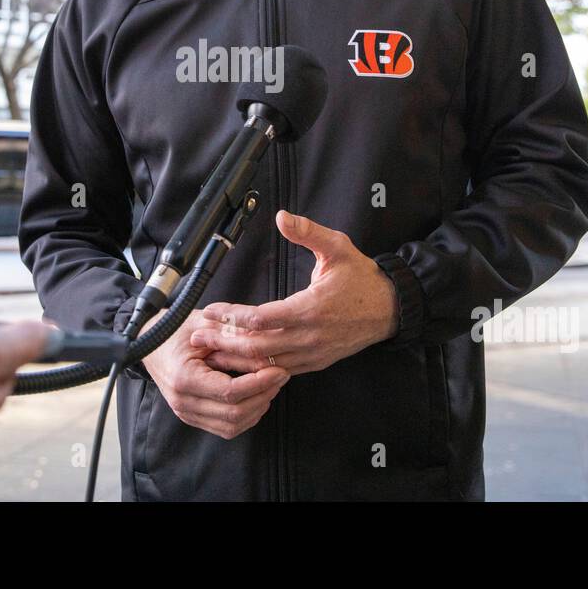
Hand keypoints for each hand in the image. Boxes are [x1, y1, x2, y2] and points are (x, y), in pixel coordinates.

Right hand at [140, 308, 287, 439]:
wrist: (151, 343)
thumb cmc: (176, 330)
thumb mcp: (205, 324)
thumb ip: (234, 338)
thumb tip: (266, 353)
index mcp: (184, 378)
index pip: (230, 392)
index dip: (259, 383)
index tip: (278, 370)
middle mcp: (183, 401)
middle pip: (234, 413)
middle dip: (263, 395)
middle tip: (280, 375)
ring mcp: (186, 413)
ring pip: (232, 426)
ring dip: (257, 408)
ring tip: (271, 386)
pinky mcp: (192, 417)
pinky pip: (225, 428)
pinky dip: (246, 416)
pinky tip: (257, 397)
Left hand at [190, 210, 396, 375]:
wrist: (390, 309)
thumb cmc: (362, 277)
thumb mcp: (338, 247)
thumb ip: (309, 232)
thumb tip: (283, 217)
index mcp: (311, 308)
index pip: (263, 319)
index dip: (233, 317)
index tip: (211, 310)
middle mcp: (309, 336)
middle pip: (258, 346)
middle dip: (224, 342)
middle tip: (198, 335)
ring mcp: (312, 354)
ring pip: (266, 364)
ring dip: (236, 359)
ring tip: (208, 352)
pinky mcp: (315, 363)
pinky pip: (280, 371)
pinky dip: (256, 369)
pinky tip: (237, 364)